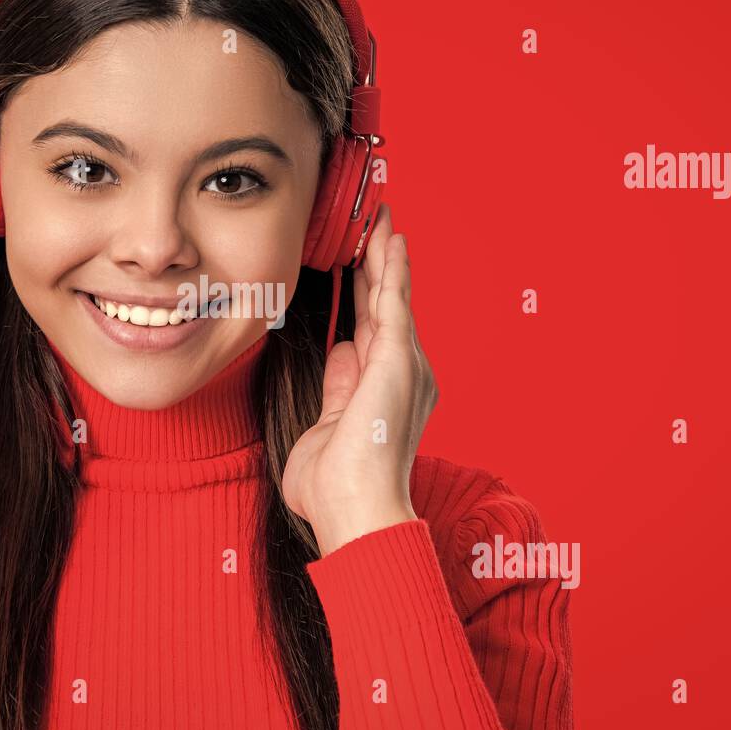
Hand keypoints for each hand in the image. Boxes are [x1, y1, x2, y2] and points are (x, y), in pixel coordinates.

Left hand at [280, 203, 437, 556]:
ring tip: (380, 218)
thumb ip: (335, 390)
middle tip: (375, 223)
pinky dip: (393, 270)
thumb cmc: (336, 489)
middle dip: (378, 264)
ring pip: (391, 297)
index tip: (358, 261)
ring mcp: (404, 367)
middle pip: (385, 306)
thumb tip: (341, 354)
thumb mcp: (327, 427)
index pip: (371, 331)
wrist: (355, 511)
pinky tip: (390, 240)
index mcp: (384, 391)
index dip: (364, 293)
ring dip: (385, 256)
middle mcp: (402, 375)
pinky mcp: (398, 361)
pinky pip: (395, 305)